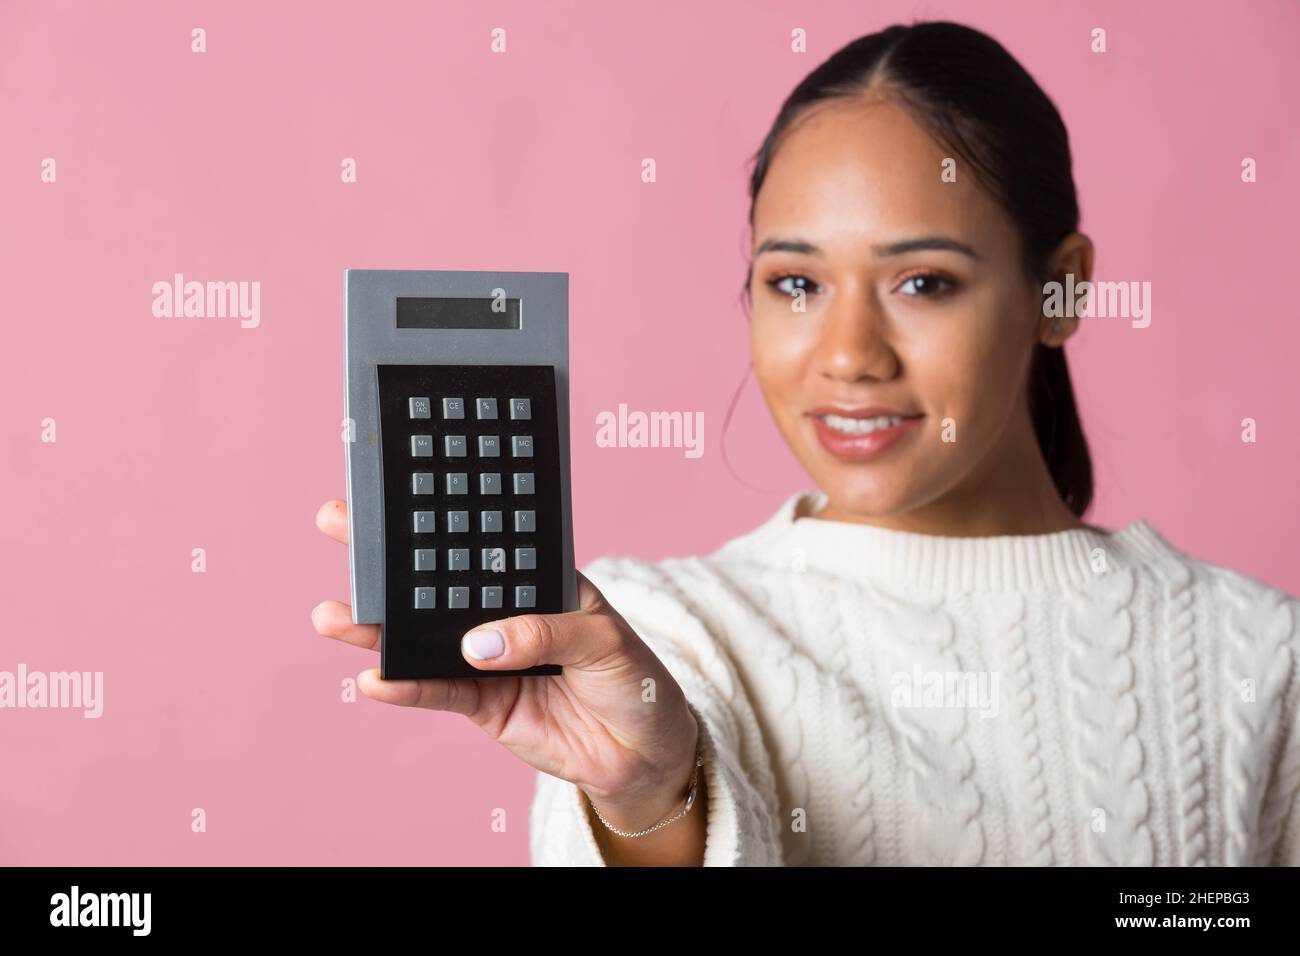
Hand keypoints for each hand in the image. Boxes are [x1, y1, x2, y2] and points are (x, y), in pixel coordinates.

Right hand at [312, 499, 700, 828]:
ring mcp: (488, 660)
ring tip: (331, 616)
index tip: (397, 495)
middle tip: (336, 523)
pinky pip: (437, 693)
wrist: (646, 753)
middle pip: (438, 583)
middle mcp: (503, 614)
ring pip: (423, 639)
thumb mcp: (606, 642)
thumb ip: (545, 634)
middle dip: (387, 558)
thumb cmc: (635, 680)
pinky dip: (406, 688)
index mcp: (538, 581)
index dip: (444, 520)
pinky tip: (374, 679)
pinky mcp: (482, 705)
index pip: (485, 544)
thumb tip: (478, 643)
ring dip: (378, 629)